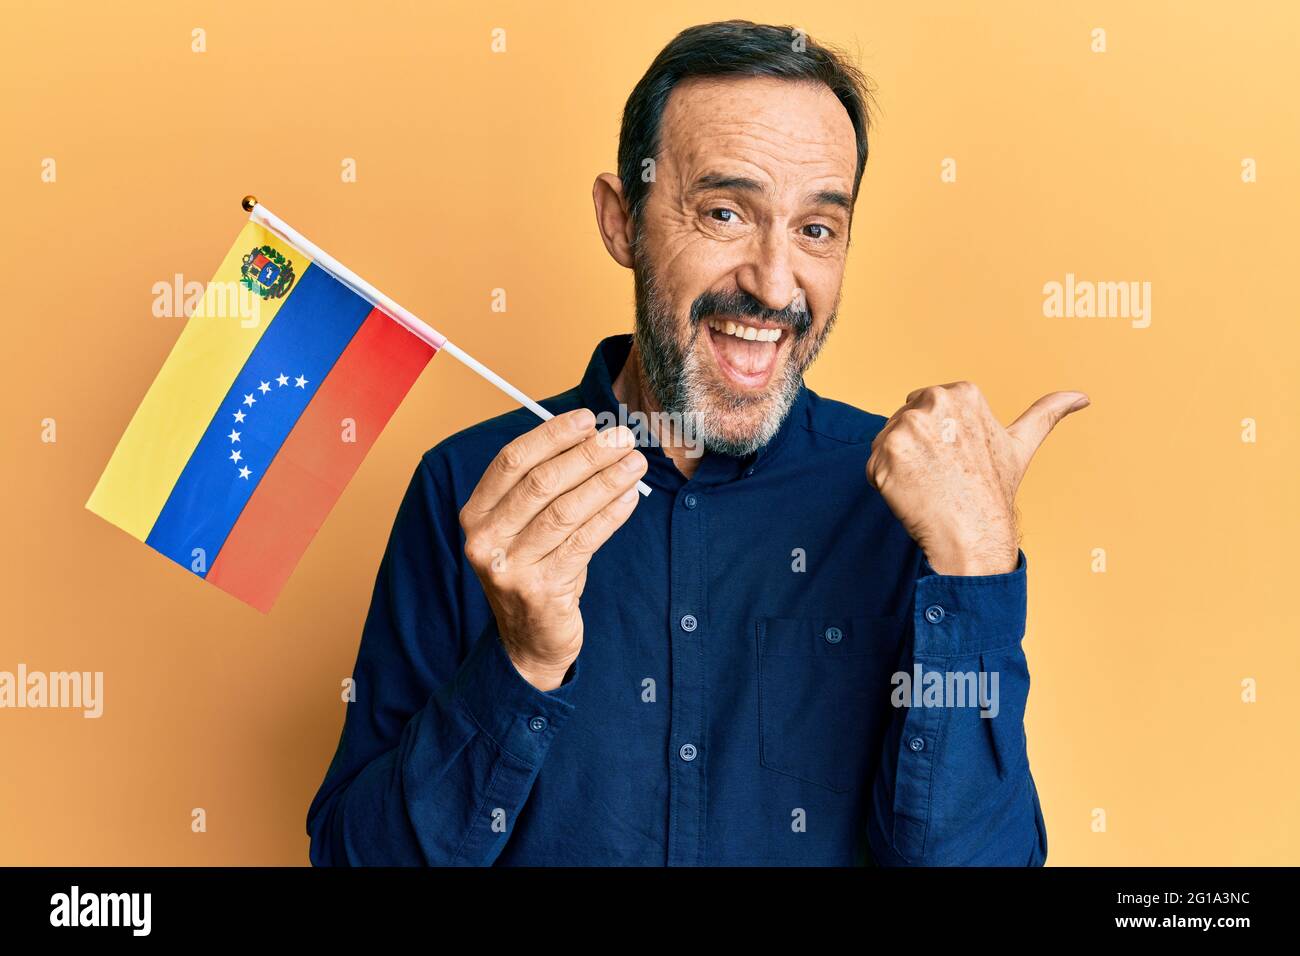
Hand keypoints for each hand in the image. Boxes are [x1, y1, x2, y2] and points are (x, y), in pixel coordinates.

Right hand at [460, 408, 647, 689]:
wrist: (529, 641)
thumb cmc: (535, 570)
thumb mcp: (524, 528)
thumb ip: (544, 486)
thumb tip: (592, 435)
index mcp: (476, 514)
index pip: (512, 460)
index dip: (552, 435)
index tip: (589, 418)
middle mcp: (486, 540)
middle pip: (541, 482)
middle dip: (587, 455)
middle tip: (623, 438)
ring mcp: (511, 568)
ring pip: (565, 510)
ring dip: (605, 481)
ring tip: (635, 464)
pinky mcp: (541, 590)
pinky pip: (584, 541)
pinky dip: (611, 514)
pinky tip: (630, 498)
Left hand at [866, 383, 1088, 574]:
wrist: (974, 536)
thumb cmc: (994, 493)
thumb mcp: (1021, 445)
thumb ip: (1047, 413)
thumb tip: (1082, 397)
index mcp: (962, 393)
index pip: (923, 406)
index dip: (935, 438)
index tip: (955, 460)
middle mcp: (933, 402)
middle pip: (901, 422)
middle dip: (914, 450)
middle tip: (941, 477)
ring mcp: (907, 427)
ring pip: (884, 443)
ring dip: (897, 467)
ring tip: (928, 486)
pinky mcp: (885, 455)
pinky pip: (871, 466)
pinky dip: (883, 484)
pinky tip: (910, 496)